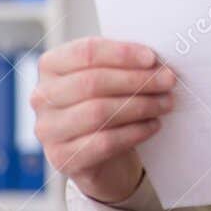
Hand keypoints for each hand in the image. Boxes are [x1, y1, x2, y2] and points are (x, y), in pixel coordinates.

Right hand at [31, 37, 176, 203]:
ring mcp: (47, 129)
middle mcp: (42, 96)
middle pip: (92, 82)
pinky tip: (154, 125)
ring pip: (98, 112)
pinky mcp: (62, 158)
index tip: (152, 58)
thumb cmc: (107, 103)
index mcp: (51, 66)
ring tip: (166, 103)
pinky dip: (135, 132)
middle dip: (137, 80)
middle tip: (168, 81)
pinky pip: (103, 142)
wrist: (100, 154)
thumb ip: (123, 64)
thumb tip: (157, 61)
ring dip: (141, 105)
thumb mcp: (110, 77)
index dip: (122, 53)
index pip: (85, 52)